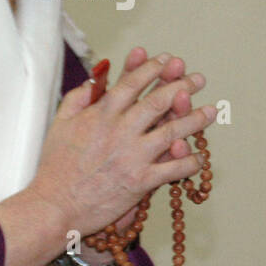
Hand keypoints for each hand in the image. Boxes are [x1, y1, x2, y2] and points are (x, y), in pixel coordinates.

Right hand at [29, 48, 216, 238]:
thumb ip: (77, 99)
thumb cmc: (54, 168)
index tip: (167, 60)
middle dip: (181, 86)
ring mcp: (133, 155)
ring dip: (195, 119)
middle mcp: (120, 131)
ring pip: (172, 131)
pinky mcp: (141, 180)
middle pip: (158, 102)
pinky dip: (190, 162)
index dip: (152, 69)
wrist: (54, 205)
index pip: (132, 83)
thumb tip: (94, 81)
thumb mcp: (59, 124)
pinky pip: (174, 169)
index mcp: (100, 115)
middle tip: (198, 79)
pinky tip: (199, 156)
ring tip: (211, 111)